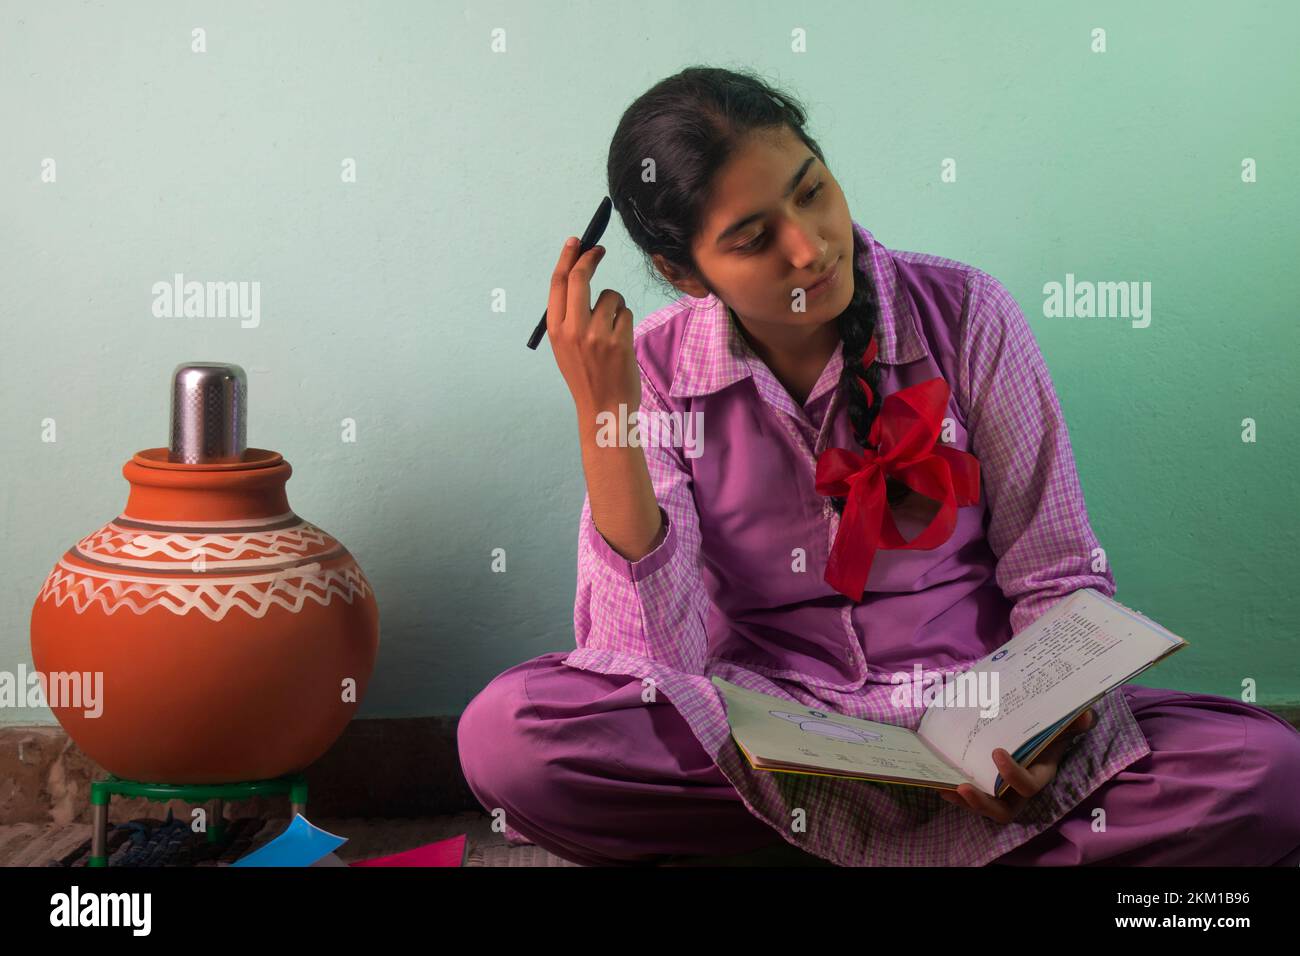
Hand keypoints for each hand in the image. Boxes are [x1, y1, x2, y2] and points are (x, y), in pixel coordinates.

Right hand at [546, 237, 641, 426]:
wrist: (604, 409)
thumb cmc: (587, 375)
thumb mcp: (564, 347)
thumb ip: (568, 316)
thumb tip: (578, 276)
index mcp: (555, 330)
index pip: (558, 283)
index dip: (567, 257)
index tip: (576, 242)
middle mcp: (572, 330)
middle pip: (580, 278)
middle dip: (590, 258)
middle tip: (600, 250)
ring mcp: (596, 335)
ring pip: (610, 296)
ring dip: (615, 306)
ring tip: (612, 331)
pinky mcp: (619, 341)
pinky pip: (626, 313)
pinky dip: (626, 322)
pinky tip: (621, 342)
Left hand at [937, 707, 1095, 823]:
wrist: (1033, 730)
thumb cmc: (1045, 729)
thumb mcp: (1058, 725)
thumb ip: (1070, 721)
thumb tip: (1084, 714)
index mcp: (1039, 774)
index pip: (1029, 786)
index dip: (1013, 775)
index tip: (996, 752)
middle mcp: (1019, 791)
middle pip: (1004, 811)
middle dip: (983, 803)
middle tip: (964, 787)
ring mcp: (1000, 792)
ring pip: (984, 808)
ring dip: (964, 802)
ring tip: (945, 787)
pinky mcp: (984, 786)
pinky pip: (970, 797)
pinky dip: (954, 793)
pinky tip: (938, 782)